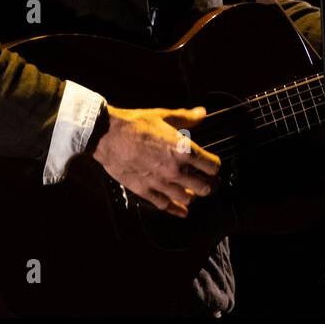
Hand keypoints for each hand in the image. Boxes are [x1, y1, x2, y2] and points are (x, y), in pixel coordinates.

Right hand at [91, 106, 221, 217]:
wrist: (109, 135)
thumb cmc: (135, 124)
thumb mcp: (164, 116)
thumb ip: (186, 117)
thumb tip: (201, 113)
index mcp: (183, 150)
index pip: (212, 166)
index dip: (215, 166)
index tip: (213, 166)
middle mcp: (176, 169)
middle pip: (204, 187)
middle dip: (208, 185)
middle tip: (207, 182)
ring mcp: (161, 182)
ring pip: (187, 198)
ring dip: (192, 196)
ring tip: (192, 192)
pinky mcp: (145, 190)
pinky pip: (166, 206)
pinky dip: (176, 209)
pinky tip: (181, 211)